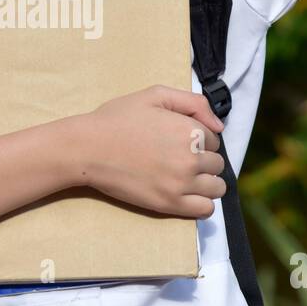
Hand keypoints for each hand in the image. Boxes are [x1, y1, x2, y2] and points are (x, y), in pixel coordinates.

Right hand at [72, 84, 226, 217]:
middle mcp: (191, 159)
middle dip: (203, 160)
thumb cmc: (117, 119)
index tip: (179, 140)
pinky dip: (202, 203)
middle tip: (179, 158)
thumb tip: (218, 127)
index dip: (199, 139)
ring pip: (216, 188)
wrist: (88, 148)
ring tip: (186, 177)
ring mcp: (181, 184)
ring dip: (206, 182)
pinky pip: (205, 209)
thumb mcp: (155, 96)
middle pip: (217, 164)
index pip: (214, 140)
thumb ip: (194, 103)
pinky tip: (188, 194)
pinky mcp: (169, 204)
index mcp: (190, 130)